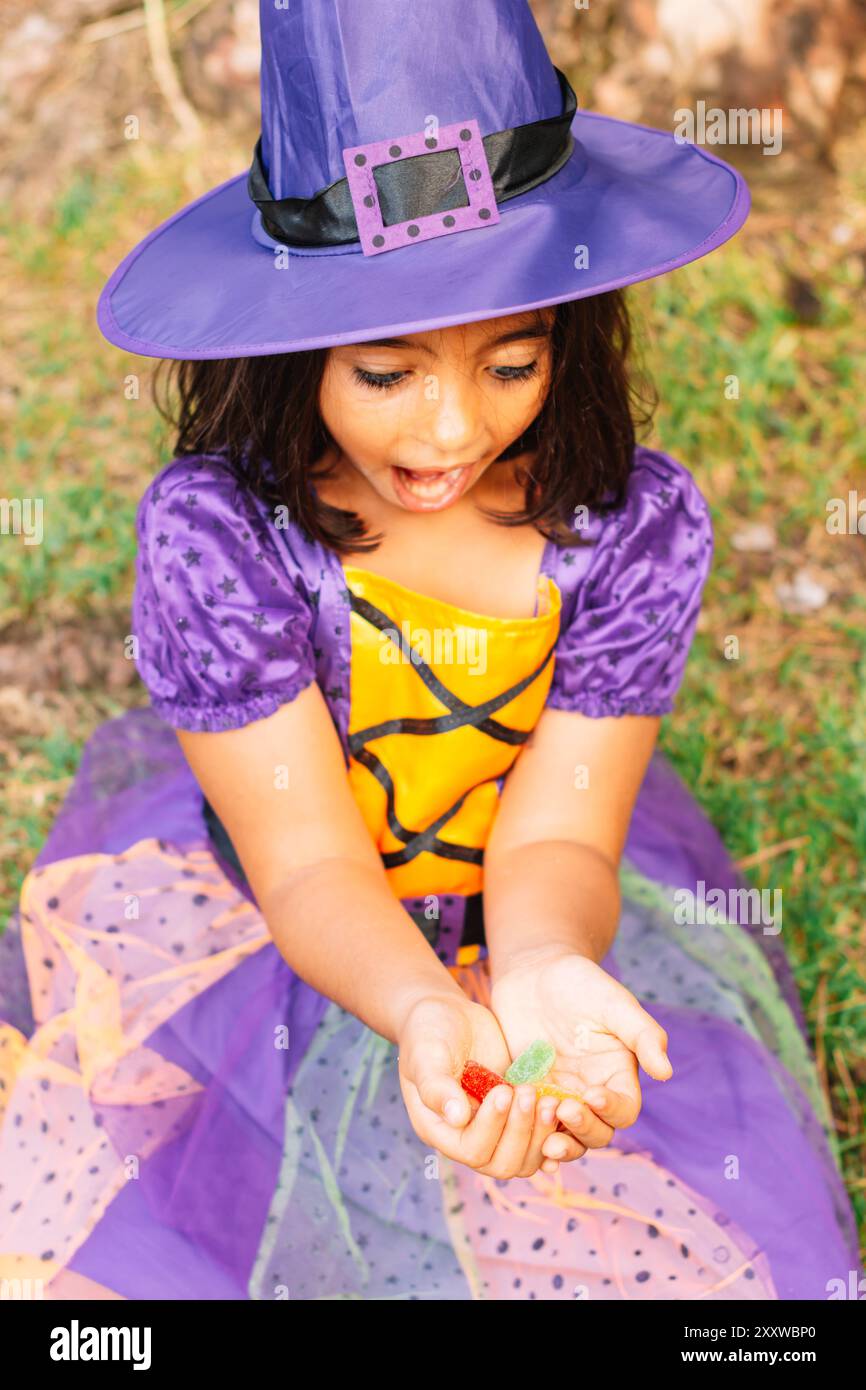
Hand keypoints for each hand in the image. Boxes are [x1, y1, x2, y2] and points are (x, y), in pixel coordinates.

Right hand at [397, 992, 565, 1179]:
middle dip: (520, 1132)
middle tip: (529, 1093)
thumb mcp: (427, 1053)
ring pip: (524, 1159)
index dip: (492, 1126)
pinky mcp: (514, 1116)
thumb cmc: (429, 1032)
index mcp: (440, 1129)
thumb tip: (457, 1118)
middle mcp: (466, 1137)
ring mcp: (494, 1128)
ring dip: (540, 1133)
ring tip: (550, 1100)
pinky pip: (537, 1140)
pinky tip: (562, 1112)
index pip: (472, 1150)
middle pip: (501, 1164)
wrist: (449, 1016)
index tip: (503, 1090)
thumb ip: (436, 1085)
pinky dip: (553, 1132)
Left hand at [490, 948, 671, 1169]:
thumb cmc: (580, 983)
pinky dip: (527, 1137)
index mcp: (616, 1075)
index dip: (612, 1109)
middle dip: (582, 1129)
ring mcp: (557, 1096)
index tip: (593, 1094)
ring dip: (557, 1142)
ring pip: (565, 1137)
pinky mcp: (527, 1094)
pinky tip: (516, 1136)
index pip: (624, 1109)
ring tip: (542, 1132)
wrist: (533, 972)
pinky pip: (530, 1126)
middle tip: (562, 1110)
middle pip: (597, 1132)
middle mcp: (589, 1092)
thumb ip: (642, 1035)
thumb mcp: (614, 1003)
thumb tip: (666, 1073)